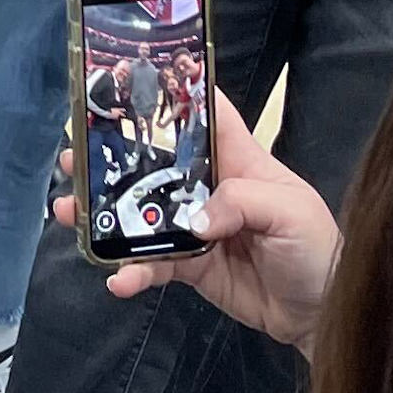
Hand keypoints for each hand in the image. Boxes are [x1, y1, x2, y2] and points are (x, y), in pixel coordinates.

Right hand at [51, 92, 337, 347]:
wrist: (322, 314)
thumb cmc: (316, 247)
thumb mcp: (290, 211)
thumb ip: (240, 203)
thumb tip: (191, 221)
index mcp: (239, 159)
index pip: (206, 113)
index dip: (175, 91)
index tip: (131, 78)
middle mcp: (211, 187)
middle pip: (156, 163)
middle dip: (112, 157)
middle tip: (73, 155)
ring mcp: (198, 227)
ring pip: (142, 213)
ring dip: (106, 214)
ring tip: (69, 212)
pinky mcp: (192, 266)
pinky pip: (154, 264)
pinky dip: (133, 271)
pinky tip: (118, 280)